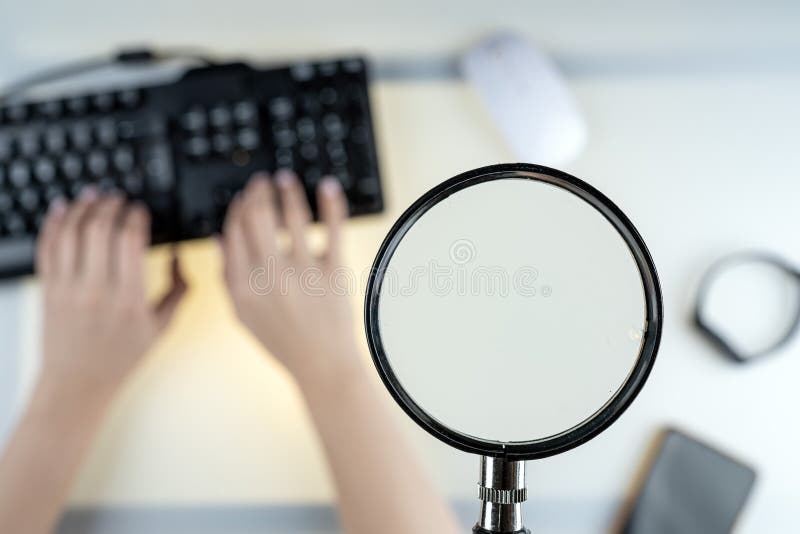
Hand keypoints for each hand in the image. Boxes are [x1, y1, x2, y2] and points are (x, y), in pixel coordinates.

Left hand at [36, 191, 186, 397]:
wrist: (78, 382)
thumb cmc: (120, 358)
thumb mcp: (161, 327)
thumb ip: (178, 290)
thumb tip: (180, 258)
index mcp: (128, 298)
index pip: (130, 241)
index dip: (136, 217)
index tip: (140, 210)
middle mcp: (96, 290)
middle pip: (99, 229)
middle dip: (110, 205)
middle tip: (118, 199)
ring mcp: (68, 289)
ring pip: (70, 232)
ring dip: (82, 208)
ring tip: (93, 197)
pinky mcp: (49, 290)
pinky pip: (47, 248)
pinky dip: (53, 224)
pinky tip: (62, 210)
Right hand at [220, 170, 355, 383]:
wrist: (321, 363)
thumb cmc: (283, 340)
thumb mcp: (243, 314)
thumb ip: (228, 276)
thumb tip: (221, 238)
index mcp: (244, 284)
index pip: (234, 232)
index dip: (237, 208)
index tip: (242, 197)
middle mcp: (271, 274)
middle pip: (259, 216)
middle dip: (258, 191)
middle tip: (261, 181)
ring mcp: (304, 271)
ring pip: (293, 215)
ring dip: (287, 190)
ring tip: (285, 179)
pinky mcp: (333, 270)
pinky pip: (333, 227)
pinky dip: (331, 203)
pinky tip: (327, 187)